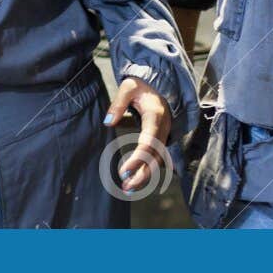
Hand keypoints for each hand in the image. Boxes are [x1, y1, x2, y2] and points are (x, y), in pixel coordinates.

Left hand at [103, 77, 172, 192]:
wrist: (159, 84)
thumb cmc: (141, 85)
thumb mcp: (128, 87)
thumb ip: (118, 104)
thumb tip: (108, 122)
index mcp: (156, 115)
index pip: (149, 142)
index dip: (138, 159)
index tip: (124, 171)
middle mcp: (163, 128)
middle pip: (156, 156)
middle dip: (142, 174)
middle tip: (126, 186)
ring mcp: (164, 134)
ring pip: (157, 160)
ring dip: (144, 175)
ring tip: (127, 188)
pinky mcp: (161, 138)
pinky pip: (156, 157)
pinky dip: (147, 169)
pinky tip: (135, 179)